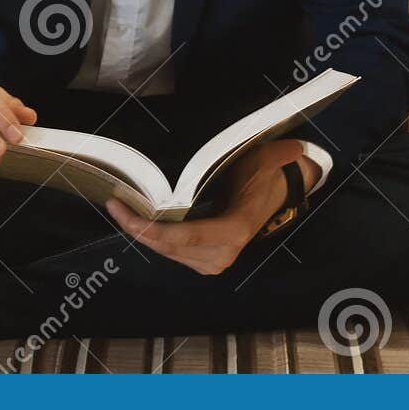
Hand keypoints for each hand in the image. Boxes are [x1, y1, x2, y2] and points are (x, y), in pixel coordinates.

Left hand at [104, 139, 315, 274]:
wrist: (273, 194)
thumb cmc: (264, 177)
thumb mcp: (269, 161)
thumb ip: (278, 155)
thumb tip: (295, 148)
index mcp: (233, 232)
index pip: (185, 237)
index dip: (152, 229)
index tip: (126, 215)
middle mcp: (221, 254)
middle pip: (168, 246)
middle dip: (137, 228)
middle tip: (113, 205)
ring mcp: (212, 262)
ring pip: (166, 251)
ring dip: (142, 233)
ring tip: (119, 209)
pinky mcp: (204, 261)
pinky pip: (172, 251)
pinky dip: (153, 237)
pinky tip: (137, 220)